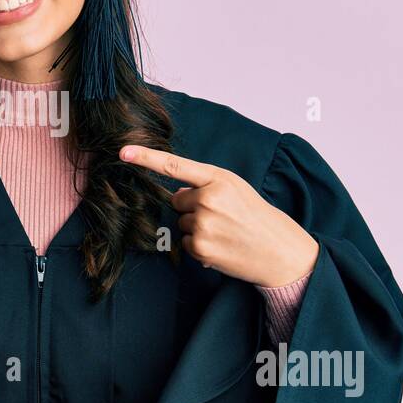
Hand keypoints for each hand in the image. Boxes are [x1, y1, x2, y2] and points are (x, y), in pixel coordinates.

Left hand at [120, 144, 318, 286]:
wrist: (280, 250)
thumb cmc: (257, 216)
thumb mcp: (236, 188)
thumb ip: (206, 185)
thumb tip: (177, 196)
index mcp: (218, 179)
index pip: (175, 165)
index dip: (146, 158)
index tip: (123, 151)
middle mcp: (208, 199)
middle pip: (177, 201)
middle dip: (192, 208)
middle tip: (222, 216)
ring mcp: (204, 224)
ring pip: (181, 223)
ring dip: (197, 228)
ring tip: (225, 232)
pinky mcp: (201, 248)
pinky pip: (185, 243)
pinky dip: (199, 247)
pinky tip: (222, 246)